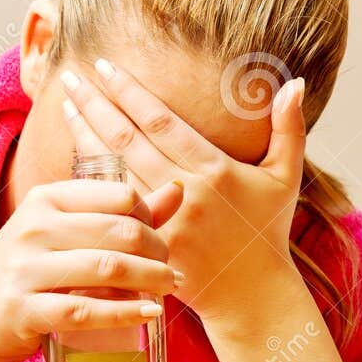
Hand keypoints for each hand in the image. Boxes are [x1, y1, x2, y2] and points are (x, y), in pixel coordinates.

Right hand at [0, 176, 182, 361]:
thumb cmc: (29, 270)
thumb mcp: (65, 232)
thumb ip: (119, 212)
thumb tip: (178, 190)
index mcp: (46, 199)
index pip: (119, 196)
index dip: (151, 218)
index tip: (161, 240)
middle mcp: (33, 228)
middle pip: (119, 232)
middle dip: (157, 252)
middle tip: (171, 271)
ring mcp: (24, 269)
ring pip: (107, 268)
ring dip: (150, 280)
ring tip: (169, 289)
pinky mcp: (23, 309)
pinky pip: (85, 310)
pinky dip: (124, 312)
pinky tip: (149, 313)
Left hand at [60, 56, 307, 334]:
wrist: (252, 295)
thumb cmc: (267, 231)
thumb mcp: (285, 178)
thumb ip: (290, 128)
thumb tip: (296, 83)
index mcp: (215, 170)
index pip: (161, 122)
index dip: (130, 92)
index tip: (105, 66)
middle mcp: (186, 193)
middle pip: (128, 141)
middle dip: (96, 105)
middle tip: (70, 77)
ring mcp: (163, 223)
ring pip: (114, 172)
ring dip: (85, 137)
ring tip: (66, 105)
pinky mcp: (147, 246)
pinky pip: (111, 208)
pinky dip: (89, 182)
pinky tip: (73, 156)